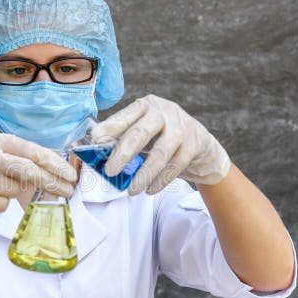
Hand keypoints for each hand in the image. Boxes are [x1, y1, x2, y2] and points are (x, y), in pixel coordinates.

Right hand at [0, 132, 77, 241]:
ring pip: (15, 189)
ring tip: (0, 189)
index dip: (54, 163)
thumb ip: (27, 162)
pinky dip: (2, 204)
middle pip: (27, 169)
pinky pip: (2, 204)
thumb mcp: (2, 159)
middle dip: (51, 182)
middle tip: (67, 191)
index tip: (70, 175)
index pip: (32, 150)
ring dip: (16, 194)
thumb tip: (61, 174)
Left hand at [92, 94, 229, 193]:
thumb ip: (122, 137)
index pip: (125, 116)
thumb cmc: (162, 138)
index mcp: (145, 106)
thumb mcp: (143, 131)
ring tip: (131, 191)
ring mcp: (181, 126)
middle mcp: (164, 112)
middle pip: (141, 132)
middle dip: (123, 153)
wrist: (201, 146)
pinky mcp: (194, 143)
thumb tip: (97, 148)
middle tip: (109, 171)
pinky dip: (161, 180)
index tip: (95, 139)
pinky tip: (150, 190)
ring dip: (144, 174)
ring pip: (160, 153)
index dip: (110, 127)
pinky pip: (176, 165)